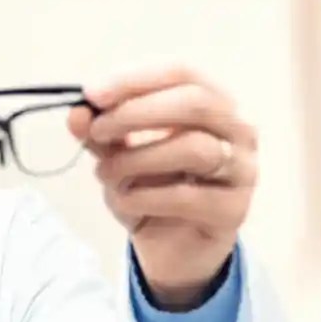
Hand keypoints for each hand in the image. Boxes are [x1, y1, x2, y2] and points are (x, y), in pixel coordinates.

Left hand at [68, 66, 257, 310]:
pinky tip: (124, 200)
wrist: (171, 248)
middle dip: (136, 112)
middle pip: (195, 102)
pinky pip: (188, 196)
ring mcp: (243, 169)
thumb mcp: (117, 155)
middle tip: (97, 130)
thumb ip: (100, 133)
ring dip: (137, 158)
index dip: (135, 80)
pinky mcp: (234, 210)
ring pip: (194, 148)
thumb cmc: (150, 188)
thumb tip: (77, 112)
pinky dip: (145, 196)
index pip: (181, 73)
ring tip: (104, 172)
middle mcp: (237, 129)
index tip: (92, 94)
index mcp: (212, 103)